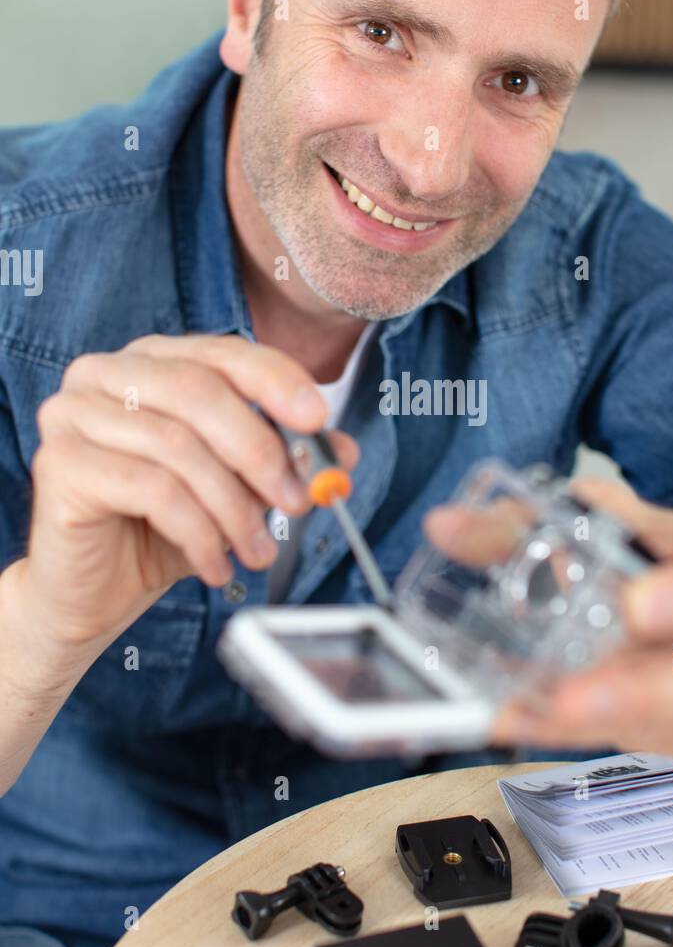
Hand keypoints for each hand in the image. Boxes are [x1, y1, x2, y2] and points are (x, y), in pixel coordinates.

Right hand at [18, 333, 357, 653]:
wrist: (93, 592)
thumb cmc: (159, 529)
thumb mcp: (236, 490)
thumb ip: (284, 462)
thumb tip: (340, 452)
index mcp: (152, 362)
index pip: (223, 353)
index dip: (276, 381)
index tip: (318, 419)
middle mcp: (104, 375)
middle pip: (200, 392)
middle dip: (261, 451)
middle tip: (298, 502)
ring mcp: (73, 414)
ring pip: (178, 446)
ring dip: (234, 508)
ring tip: (255, 551)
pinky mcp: (58, 464)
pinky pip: (151, 489)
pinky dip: (198, 533)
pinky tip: (215, 565)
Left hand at [424, 476, 672, 756]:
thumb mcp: (648, 526)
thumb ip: (554, 521)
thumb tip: (450, 526)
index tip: (636, 605)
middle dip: (627, 694)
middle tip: (568, 700)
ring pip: (657, 725)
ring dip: (582, 723)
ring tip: (514, 714)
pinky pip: (631, 742)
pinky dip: (571, 734)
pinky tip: (521, 721)